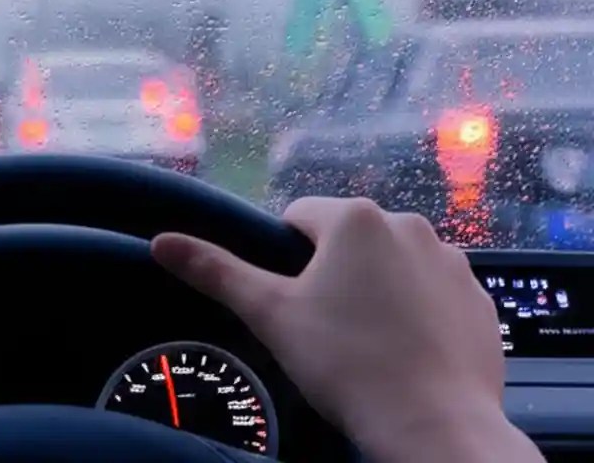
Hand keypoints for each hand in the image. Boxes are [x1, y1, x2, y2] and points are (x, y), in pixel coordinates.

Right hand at [151, 197, 541, 462]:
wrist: (433, 424)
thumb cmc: (345, 363)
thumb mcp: (268, 314)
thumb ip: (215, 271)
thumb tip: (162, 241)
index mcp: (356, 219)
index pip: (300, 217)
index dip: (286, 260)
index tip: (292, 302)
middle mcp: (410, 226)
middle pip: (349, 240)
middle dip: (334, 274)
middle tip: (325, 328)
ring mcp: (453, 263)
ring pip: (394, 266)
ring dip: (377, 290)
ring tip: (366, 344)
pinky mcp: (480, 300)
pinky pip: (434, 295)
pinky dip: (418, 315)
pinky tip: (404, 353)